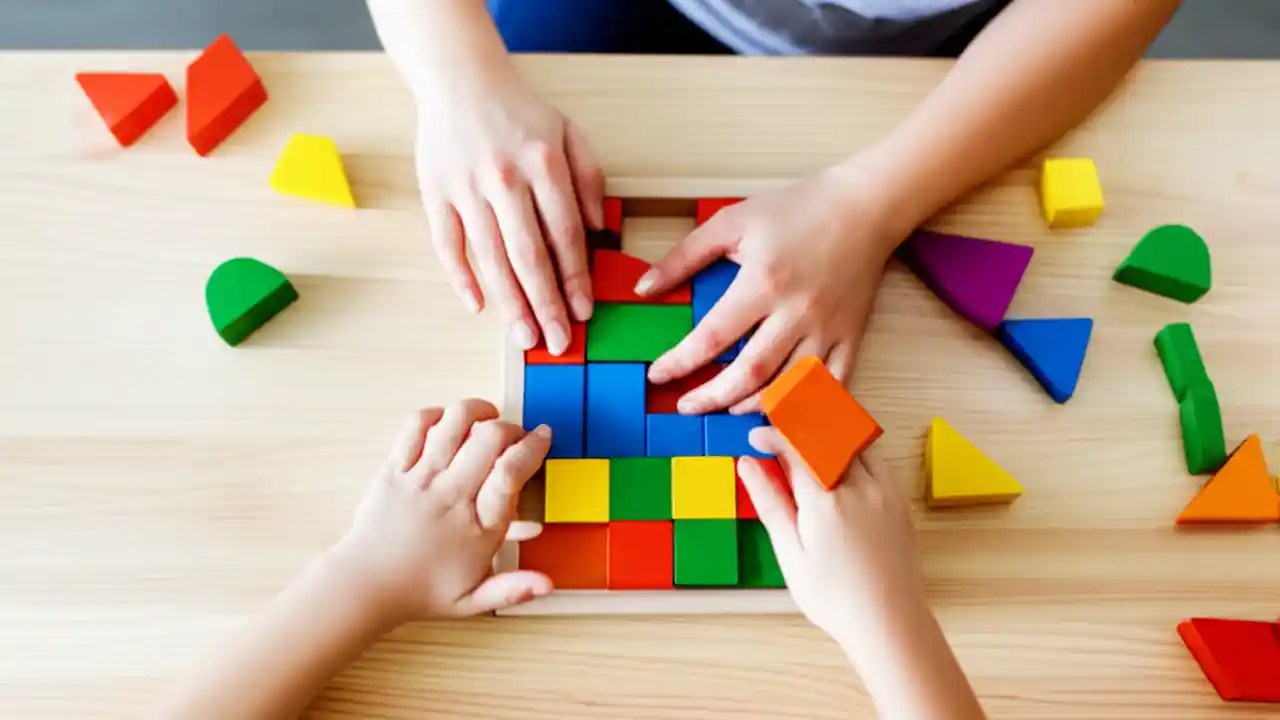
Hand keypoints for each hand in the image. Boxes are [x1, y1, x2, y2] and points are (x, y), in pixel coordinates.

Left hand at [328, 399, 552, 622]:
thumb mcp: (473, 600)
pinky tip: (447, 420)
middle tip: (516, 434)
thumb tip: (547, 583)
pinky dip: (436, 415)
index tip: (543, 436)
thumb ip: (513, 588)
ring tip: (487, 414)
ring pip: (453, 424)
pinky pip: (416, 427)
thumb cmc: (421, 591)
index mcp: (477, 528)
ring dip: (477, 409)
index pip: (511, 473)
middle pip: (489, 439)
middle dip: (511, 427)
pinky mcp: (394, 470)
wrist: (366, 585)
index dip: (533, 447)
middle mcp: (450, 497)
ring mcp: (420, 480)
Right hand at [416, 72, 603, 354]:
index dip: (576, 278)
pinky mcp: (435, 193)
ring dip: (509, 303)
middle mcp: (505, 178)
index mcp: (543, 163)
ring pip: (490, 258)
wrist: (460, 81)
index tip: (584, 312)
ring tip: (524, 337)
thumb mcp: (570, 134)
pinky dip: (461, 278)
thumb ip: (589, 180)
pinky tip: (478, 307)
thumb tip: (599, 231)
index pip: (565, 234)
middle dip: (546, 304)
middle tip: (557, 342)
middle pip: (529, 255)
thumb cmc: (521, 114)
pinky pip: (448, 245)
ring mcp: (466, 188)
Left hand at [640, 163, 906, 413]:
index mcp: (762, 284)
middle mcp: (795, 313)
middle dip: (711, 397)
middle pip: (747, 373)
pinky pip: (831, 387)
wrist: (865, 206)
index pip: (710, 338)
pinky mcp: (851, 338)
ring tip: (727, 408)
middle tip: (686, 406)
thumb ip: (684, 257)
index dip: (679, 363)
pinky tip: (781, 410)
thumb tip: (643, 289)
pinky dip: (806, 406)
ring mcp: (827, 330)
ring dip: (752, 406)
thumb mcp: (732, 222)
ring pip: (788, 387)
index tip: (658, 376)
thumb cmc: (797, 209)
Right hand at [737, 428, 923, 646]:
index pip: (795, 447)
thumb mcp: (791, 554)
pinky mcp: (899, 499)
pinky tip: (840, 462)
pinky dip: (854, 449)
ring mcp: (884, 490)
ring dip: (828, 433)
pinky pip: (876, 458)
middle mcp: (858, 487)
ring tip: (808, 442)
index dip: (773, 435)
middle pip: (825, 436)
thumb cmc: (833, 596)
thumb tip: (747, 465)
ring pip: (853, 441)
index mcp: (825, 502)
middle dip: (799, 427)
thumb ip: (771, 503)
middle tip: (780, 432)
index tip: (756, 437)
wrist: (888, 620)